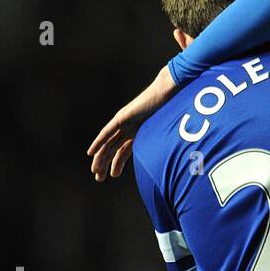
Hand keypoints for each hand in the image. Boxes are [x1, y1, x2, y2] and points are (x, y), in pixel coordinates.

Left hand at [86, 66, 177, 180]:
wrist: (169, 92)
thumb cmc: (174, 109)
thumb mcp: (169, 131)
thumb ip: (168, 144)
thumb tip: (179, 158)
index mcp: (138, 132)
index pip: (123, 150)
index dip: (117, 163)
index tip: (113, 175)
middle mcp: (128, 128)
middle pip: (112, 148)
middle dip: (105, 164)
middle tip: (100, 178)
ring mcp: (124, 122)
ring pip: (107, 143)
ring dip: (100, 158)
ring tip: (96, 172)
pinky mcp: (122, 117)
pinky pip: (107, 132)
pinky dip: (98, 142)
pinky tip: (91, 153)